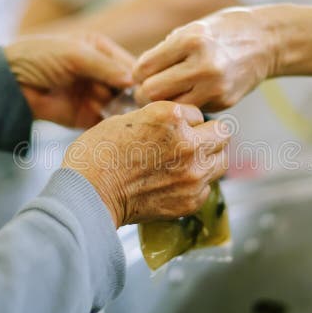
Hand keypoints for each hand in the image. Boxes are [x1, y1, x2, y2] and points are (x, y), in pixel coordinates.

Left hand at [4, 34, 134, 127]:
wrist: (10, 84)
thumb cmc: (39, 58)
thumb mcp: (75, 54)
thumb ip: (105, 66)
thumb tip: (133, 81)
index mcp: (100, 50)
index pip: (129, 63)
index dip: (138, 75)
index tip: (150, 85)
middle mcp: (100, 73)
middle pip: (128, 87)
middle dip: (133, 96)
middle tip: (140, 104)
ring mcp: (94, 95)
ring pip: (120, 105)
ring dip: (123, 111)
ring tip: (124, 115)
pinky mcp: (86, 116)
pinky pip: (105, 122)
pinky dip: (111, 124)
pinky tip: (115, 124)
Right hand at [62, 101, 230, 226]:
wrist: (89, 194)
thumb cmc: (97, 155)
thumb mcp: (127, 119)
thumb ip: (159, 119)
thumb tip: (175, 123)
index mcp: (172, 117)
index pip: (198, 112)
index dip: (186, 120)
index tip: (175, 128)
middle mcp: (189, 144)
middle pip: (222, 134)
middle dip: (209, 136)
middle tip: (193, 142)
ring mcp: (193, 174)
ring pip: (221, 160)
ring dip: (208, 159)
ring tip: (187, 164)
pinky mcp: (191, 200)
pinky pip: (207, 187)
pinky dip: (196, 185)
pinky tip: (175, 184)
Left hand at [133, 7, 275, 111]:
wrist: (268, 40)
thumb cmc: (222, 32)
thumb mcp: (192, 29)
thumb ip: (165, 51)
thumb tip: (136, 77)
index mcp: (191, 39)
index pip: (144, 67)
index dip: (139, 73)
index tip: (144, 73)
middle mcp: (203, 64)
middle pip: (152, 92)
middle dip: (145, 92)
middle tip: (149, 89)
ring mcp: (215, 86)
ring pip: (170, 107)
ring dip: (164, 104)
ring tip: (167, 96)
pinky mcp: (224, 102)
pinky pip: (191, 111)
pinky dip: (186, 107)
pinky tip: (191, 96)